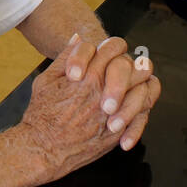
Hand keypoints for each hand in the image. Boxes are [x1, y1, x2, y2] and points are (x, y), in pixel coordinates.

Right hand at [20, 35, 160, 183]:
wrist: (42, 148)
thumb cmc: (42, 114)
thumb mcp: (47, 79)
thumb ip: (66, 56)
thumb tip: (77, 38)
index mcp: (89, 75)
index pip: (115, 47)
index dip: (114, 48)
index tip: (108, 56)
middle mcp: (105, 92)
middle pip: (137, 67)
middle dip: (135, 66)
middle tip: (131, 70)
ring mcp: (114, 113)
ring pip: (145, 91)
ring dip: (142, 88)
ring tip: (135, 88)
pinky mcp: (117, 132)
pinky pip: (141, 118)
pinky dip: (140, 114)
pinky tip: (130, 112)